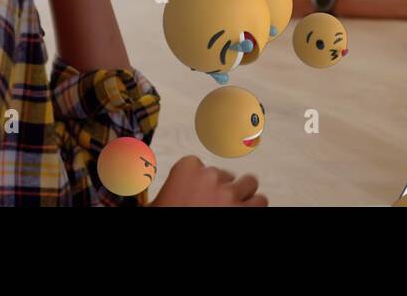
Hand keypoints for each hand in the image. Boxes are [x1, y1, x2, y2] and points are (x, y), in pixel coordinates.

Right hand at [150, 156, 267, 206]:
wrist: (173, 241)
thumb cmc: (166, 217)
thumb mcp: (154, 204)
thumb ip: (163, 191)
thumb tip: (146, 189)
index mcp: (186, 170)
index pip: (199, 165)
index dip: (200, 180)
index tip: (198, 190)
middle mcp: (211, 177)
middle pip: (225, 175)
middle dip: (222, 188)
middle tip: (215, 203)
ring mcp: (230, 194)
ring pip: (248, 183)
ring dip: (243, 194)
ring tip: (237, 204)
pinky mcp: (245, 210)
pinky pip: (260, 201)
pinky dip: (255, 206)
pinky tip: (247, 211)